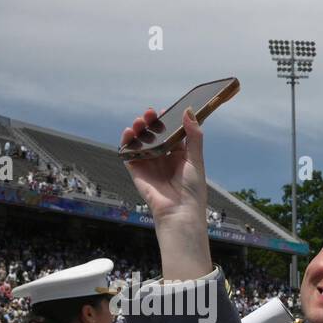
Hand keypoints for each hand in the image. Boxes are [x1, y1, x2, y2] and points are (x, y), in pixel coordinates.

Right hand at [120, 108, 207, 226]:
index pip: (170, 133)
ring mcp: (149, 163)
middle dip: (150, 122)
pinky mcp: (137, 170)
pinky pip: (129, 153)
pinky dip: (127, 141)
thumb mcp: (195, 159)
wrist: (180, 211)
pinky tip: (129, 132)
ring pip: (140, 141)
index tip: (166, 111)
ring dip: (138, 129)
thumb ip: (194, 136)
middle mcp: (163, 157)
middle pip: (153, 134)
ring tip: (140, 121)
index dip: (167, 121)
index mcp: (178, 155)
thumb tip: (189, 112)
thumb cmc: (192, 189)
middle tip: (150, 114)